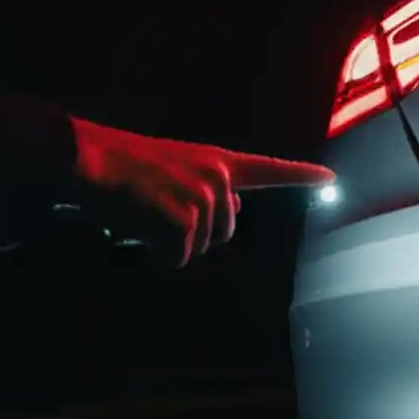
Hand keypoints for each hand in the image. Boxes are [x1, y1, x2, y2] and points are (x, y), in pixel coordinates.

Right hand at [70, 117, 334, 266]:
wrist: (89, 159)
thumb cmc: (121, 166)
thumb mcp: (176, 171)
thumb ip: (209, 190)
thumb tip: (234, 214)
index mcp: (216, 161)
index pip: (269, 170)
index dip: (300, 177)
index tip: (330, 179)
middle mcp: (218, 179)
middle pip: (223, 235)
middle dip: (191, 235)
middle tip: (154, 210)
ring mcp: (204, 200)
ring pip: (196, 250)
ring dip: (165, 242)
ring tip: (140, 211)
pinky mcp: (186, 222)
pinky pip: (174, 259)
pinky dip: (151, 252)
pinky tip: (134, 226)